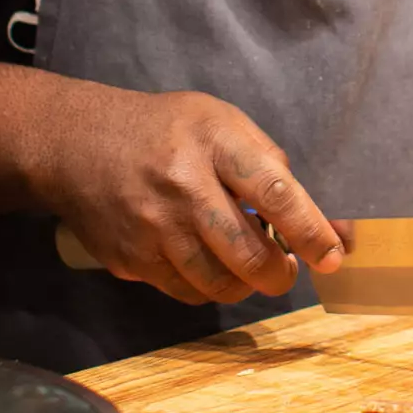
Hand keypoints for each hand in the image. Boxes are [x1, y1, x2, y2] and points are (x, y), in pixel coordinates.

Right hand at [31, 85, 344, 305]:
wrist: (78, 143)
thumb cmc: (167, 130)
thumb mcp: (222, 121)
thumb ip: (269, 164)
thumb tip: (323, 218)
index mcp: (215, 144)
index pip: (274, 193)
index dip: (311, 230)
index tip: (334, 253)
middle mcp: (183, 188)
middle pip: (247, 255)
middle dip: (280, 274)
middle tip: (289, 270)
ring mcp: (153, 230)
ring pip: (218, 284)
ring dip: (246, 285)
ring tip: (250, 268)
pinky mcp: (130, 260)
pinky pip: (185, 291)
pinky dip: (208, 286)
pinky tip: (210, 265)